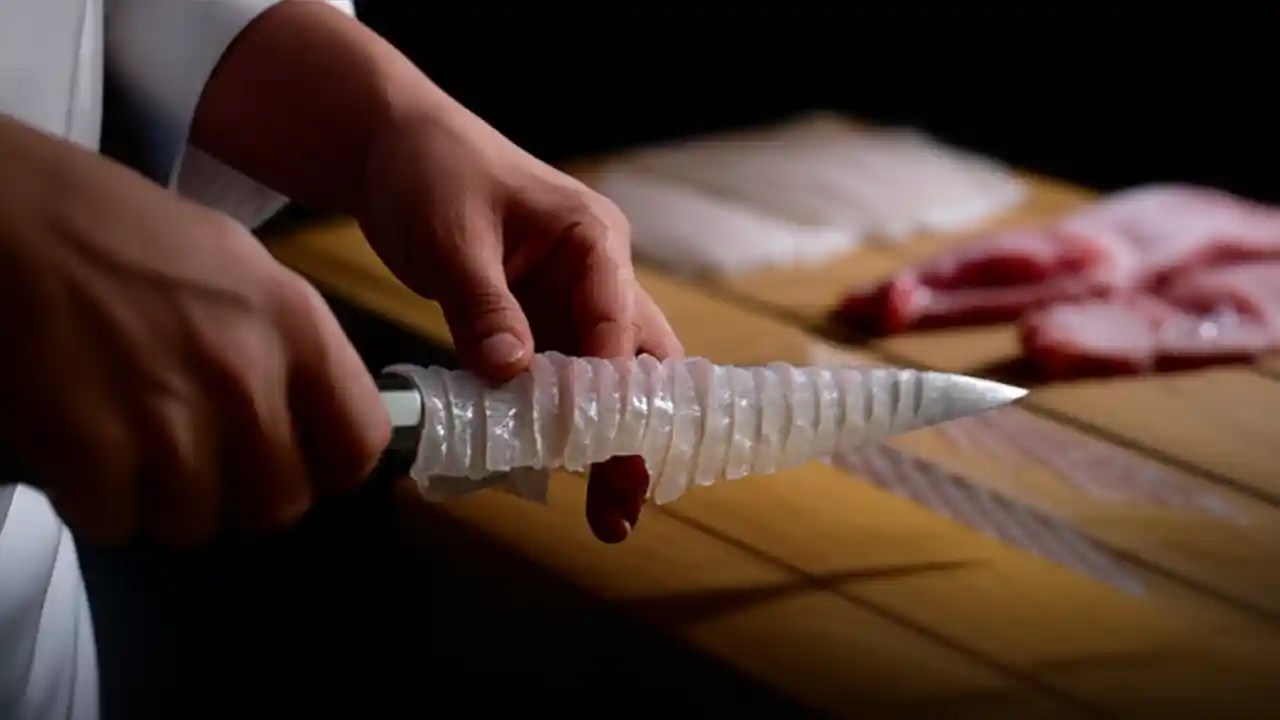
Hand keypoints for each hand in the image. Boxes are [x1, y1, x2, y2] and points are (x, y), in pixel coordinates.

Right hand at [0, 115, 389, 546]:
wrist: (5, 213)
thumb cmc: (116, 228)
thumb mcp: (239, 266)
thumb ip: (287, 344)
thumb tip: (314, 412)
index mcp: (295, 324)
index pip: (359, 443)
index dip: (331, 467)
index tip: (303, 463)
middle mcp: (246, 376)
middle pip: (280, 503)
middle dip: (240, 495)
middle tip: (203, 462)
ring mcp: (169, 417)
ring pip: (196, 523)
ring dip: (163, 501)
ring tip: (134, 447)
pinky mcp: (91, 450)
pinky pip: (115, 523)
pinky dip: (95, 502)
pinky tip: (84, 451)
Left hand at [356, 109, 682, 542]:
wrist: (395, 150)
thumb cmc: (431, 172)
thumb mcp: (452, 238)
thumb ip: (482, 307)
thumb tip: (510, 375)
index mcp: (593, 238)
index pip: (616, 321)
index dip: (610, 387)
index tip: (594, 444)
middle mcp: (598, 274)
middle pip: (636, 363)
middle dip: (635, 434)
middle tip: (627, 501)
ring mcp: (573, 301)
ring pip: (606, 382)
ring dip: (607, 443)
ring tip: (610, 514)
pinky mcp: (541, 322)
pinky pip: (562, 382)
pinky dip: (563, 428)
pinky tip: (561, 474)